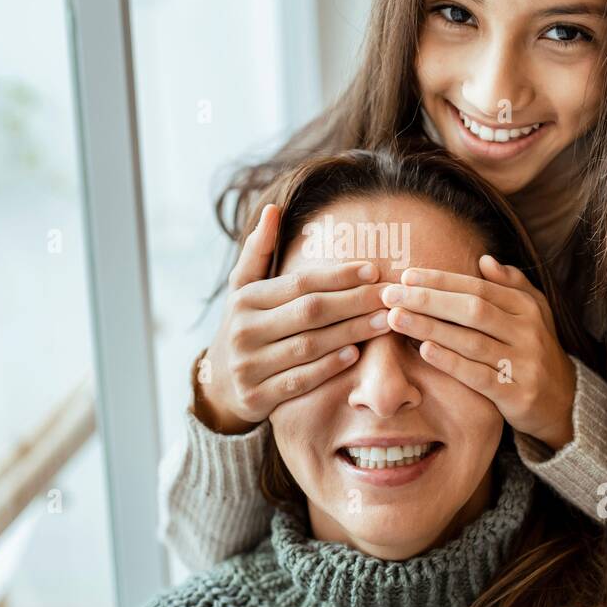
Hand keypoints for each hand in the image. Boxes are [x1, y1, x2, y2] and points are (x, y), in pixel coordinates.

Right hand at [194, 204, 391, 432]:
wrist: (218, 385)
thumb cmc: (246, 326)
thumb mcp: (243, 288)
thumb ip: (258, 250)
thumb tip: (272, 209)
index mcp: (245, 300)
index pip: (300, 283)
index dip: (338, 276)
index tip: (373, 270)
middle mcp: (244, 331)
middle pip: (309, 312)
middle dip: (354, 302)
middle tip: (388, 296)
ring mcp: (249, 366)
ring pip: (309, 346)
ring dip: (351, 332)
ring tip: (383, 322)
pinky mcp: (257, 397)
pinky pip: (300, 380)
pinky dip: (328, 366)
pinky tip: (355, 354)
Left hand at [379, 256, 575, 451]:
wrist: (566, 402)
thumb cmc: (536, 351)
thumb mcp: (534, 314)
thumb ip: (511, 285)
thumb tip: (484, 260)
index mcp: (527, 308)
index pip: (478, 288)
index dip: (441, 281)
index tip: (407, 276)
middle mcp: (527, 332)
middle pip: (472, 310)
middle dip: (428, 300)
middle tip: (392, 294)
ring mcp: (523, 364)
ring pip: (471, 341)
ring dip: (430, 328)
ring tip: (396, 318)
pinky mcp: (517, 395)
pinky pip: (478, 376)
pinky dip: (451, 363)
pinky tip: (424, 350)